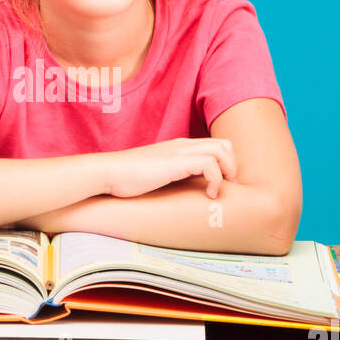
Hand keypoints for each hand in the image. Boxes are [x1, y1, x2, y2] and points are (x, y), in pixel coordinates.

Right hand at [102, 138, 237, 199]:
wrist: (107, 173)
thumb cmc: (125, 178)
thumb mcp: (154, 174)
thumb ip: (170, 176)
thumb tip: (182, 192)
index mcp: (178, 147)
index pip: (215, 145)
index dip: (226, 164)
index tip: (221, 186)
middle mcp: (183, 145)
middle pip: (224, 144)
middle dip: (232, 166)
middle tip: (226, 188)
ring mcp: (180, 151)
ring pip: (222, 150)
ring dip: (228, 172)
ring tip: (218, 192)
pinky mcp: (176, 162)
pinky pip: (210, 164)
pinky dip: (216, 179)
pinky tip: (208, 195)